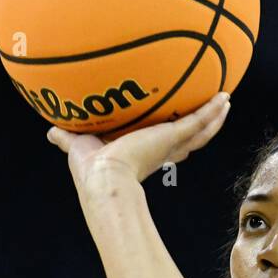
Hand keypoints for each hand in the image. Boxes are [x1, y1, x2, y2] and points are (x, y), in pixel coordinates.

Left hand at [45, 93, 231, 192]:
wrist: (103, 180)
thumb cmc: (90, 172)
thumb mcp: (78, 146)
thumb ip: (68, 138)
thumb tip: (50, 132)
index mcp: (141, 155)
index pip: (163, 146)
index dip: (172, 138)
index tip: (177, 130)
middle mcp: (159, 151)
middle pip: (188, 140)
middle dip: (201, 128)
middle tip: (212, 113)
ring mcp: (168, 145)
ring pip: (200, 131)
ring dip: (214, 117)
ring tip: (226, 100)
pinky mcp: (172, 138)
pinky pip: (199, 122)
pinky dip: (213, 112)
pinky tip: (224, 98)